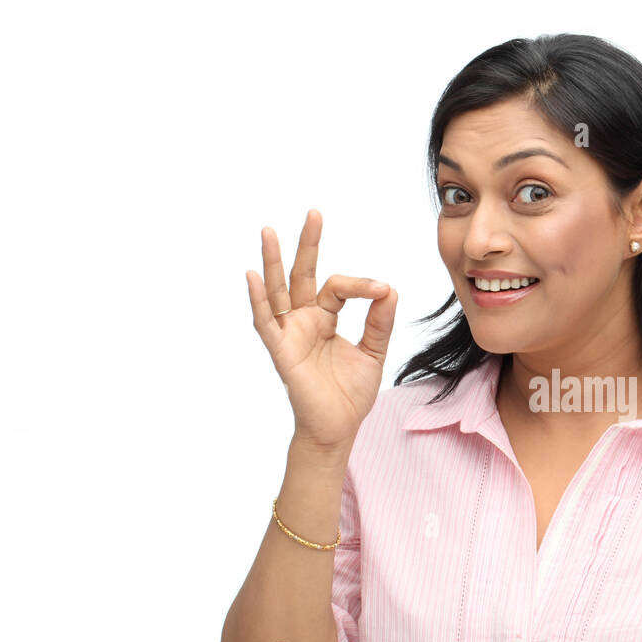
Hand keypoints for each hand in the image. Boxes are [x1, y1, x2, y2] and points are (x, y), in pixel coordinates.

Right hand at [246, 209, 397, 450]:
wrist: (338, 429)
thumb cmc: (350, 394)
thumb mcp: (373, 352)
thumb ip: (379, 322)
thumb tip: (389, 289)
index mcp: (325, 318)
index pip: (338, 287)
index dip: (361, 286)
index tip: (383, 290)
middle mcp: (304, 320)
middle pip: (302, 275)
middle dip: (307, 244)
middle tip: (314, 213)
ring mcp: (290, 334)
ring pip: (278, 291)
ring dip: (272, 261)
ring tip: (268, 231)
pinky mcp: (281, 351)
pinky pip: (266, 322)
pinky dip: (258, 299)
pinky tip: (253, 275)